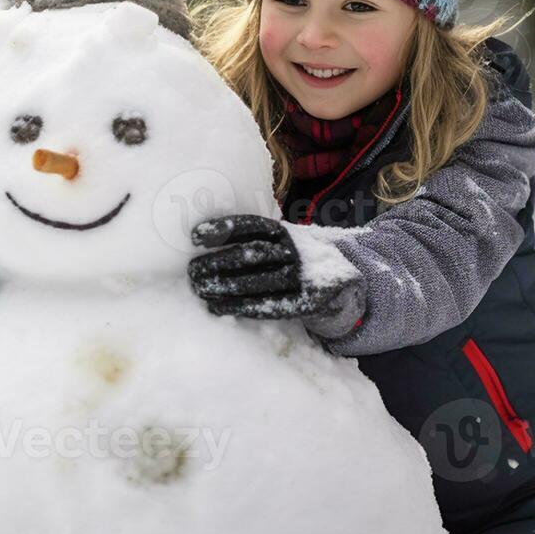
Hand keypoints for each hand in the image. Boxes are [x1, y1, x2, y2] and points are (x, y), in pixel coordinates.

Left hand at [188, 214, 358, 321]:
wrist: (343, 285)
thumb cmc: (294, 261)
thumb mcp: (281, 242)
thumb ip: (254, 238)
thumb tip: (201, 235)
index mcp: (284, 232)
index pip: (251, 226)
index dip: (223, 229)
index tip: (195, 237)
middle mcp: (293, 251)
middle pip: (251, 254)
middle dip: (218, 262)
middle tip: (191, 270)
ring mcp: (302, 276)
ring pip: (257, 282)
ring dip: (224, 287)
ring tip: (199, 289)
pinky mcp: (306, 301)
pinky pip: (267, 305)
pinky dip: (239, 307)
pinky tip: (217, 307)